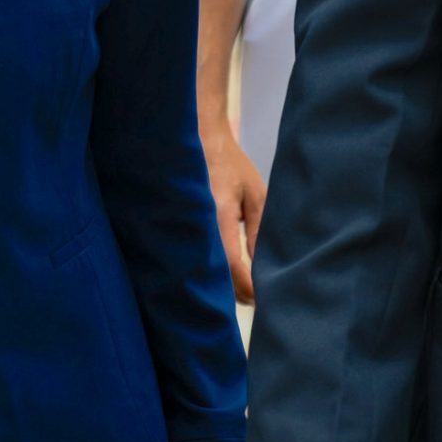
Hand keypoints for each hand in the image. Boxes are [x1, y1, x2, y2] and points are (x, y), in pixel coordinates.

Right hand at [201, 122, 267, 303]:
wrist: (197, 143)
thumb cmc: (231, 166)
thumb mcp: (255, 194)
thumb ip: (259, 230)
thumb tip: (264, 267)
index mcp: (219, 213)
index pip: (232, 263)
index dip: (247, 285)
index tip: (263, 297)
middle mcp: (197, 223)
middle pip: (213, 275)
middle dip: (235, 292)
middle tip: (256, 298)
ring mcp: (183, 227)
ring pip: (200, 271)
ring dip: (221, 285)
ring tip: (244, 288)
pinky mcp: (177, 230)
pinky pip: (192, 260)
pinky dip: (209, 273)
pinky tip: (223, 276)